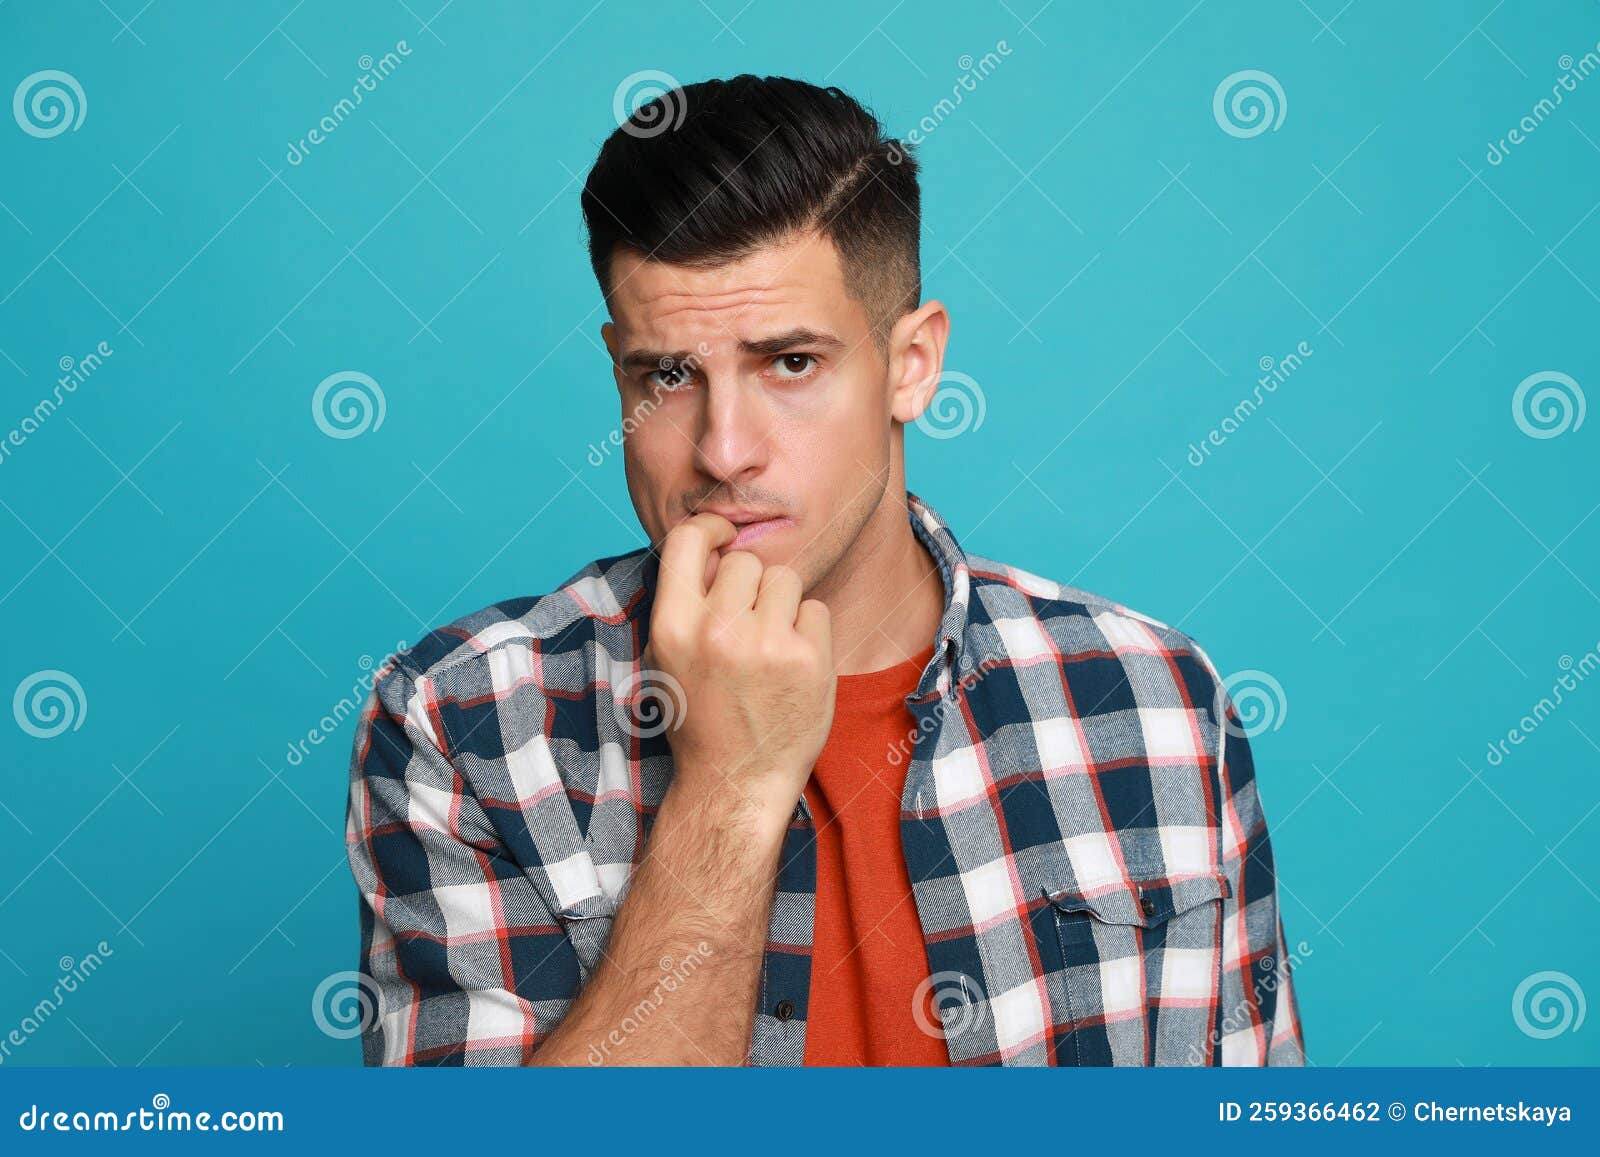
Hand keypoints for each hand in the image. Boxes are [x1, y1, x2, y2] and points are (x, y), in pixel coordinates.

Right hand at [642, 514, 834, 832]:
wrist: (736, 782)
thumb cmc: (702, 717)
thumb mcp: (670, 658)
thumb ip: (686, 604)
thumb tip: (716, 545)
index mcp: (672, 626)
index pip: (687, 539)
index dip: (710, 528)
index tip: (724, 535)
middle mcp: (717, 630)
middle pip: (747, 561)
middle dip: (753, 586)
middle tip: (751, 626)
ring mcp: (766, 644)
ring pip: (786, 579)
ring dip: (784, 605)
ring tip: (772, 646)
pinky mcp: (809, 659)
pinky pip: (817, 609)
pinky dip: (812, 631)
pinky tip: (795, 665)